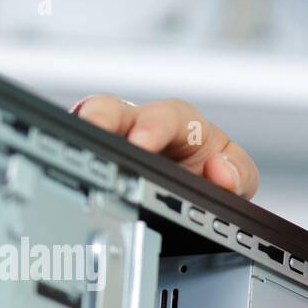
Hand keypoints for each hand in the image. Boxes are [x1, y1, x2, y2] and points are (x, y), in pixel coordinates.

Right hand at [71, 94, 260, 198]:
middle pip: (115, 109)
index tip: (143, 143)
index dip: (153, 127)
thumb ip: (239, 175)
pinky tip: (68, 172)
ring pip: (90, 126)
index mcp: (183, 124)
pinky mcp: (97, 160)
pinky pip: (78, 152)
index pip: (168, 117)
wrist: (197, 197)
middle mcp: (143, 125)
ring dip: (82, 134)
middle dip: (102, 117)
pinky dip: (72, 159)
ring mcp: (115, 141)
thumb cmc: (212, 172)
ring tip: (72, 151)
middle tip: (93, 131)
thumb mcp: (236, 177)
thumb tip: (221, 173)